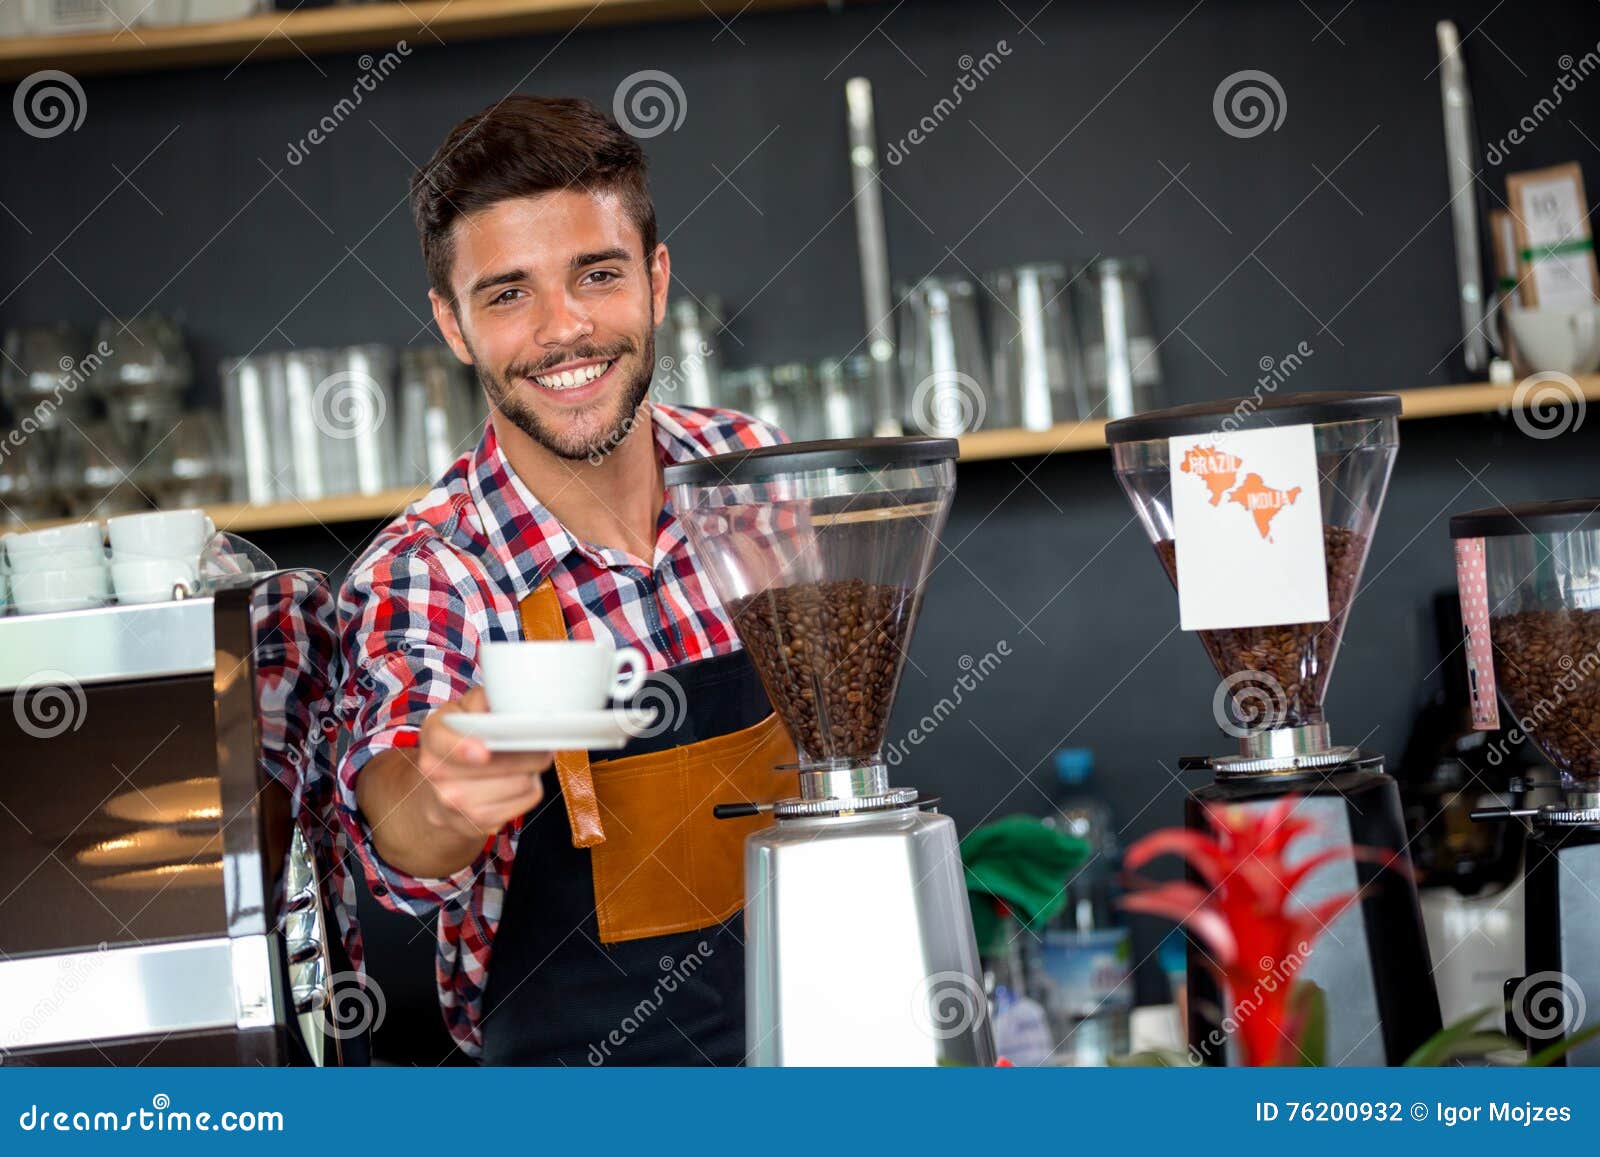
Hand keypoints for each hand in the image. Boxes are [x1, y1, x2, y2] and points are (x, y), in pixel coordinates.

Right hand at [417, 686, 550, 839]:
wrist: (440, 794)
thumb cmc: (460, 742)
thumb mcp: (461, 711)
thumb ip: (480, 700)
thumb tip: (504, 702)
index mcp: (433, 735)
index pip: (444, 742)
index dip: (464, 748)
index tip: (483, 752)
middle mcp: (437, 772)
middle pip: (500, 763)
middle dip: (528, 749)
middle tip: (535, 740)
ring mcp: (456, 803)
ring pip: (521, 781)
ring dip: (533, 768)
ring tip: (526, 759)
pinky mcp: (480, 823)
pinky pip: (528, 798)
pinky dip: (532, 788)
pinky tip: (520, 780)